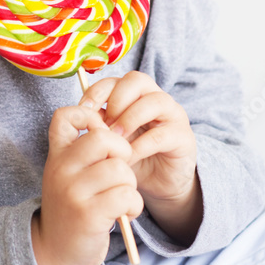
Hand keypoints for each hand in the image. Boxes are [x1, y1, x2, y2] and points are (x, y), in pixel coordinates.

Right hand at [32, 104, 143, 264]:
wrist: (55, 251)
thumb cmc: (72, 206)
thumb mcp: (68, 173)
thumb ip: (84, 150)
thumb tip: (115, 125)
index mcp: (57, 155)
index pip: (66, 115)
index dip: (90, 116)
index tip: (102, 134)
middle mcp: (61, 170)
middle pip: (104, 138)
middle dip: (123, 152)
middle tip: (120, 171)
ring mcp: (73, 192)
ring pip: (120, 169)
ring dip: (130, 185)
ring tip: (122, 197)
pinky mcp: (88, 215)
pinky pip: (126, 195)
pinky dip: (134, 205)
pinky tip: (125, 212)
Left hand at [79, 71, 200, 243]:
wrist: (161, 185)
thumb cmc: (133, 157)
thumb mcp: (112, 140)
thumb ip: (99, 125)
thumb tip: (80, 116)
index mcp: (137, 96)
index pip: (117, 79)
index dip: (98, 92)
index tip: (83, 112)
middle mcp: (156, 99)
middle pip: (138, 80)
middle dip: (116, 100)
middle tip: (104, 126)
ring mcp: (173, 116)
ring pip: (155, 101)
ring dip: (130, 119)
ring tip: (116, 140)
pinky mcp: (183, 137)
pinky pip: (162, 134)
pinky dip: (140, 146)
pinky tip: (127, 159)